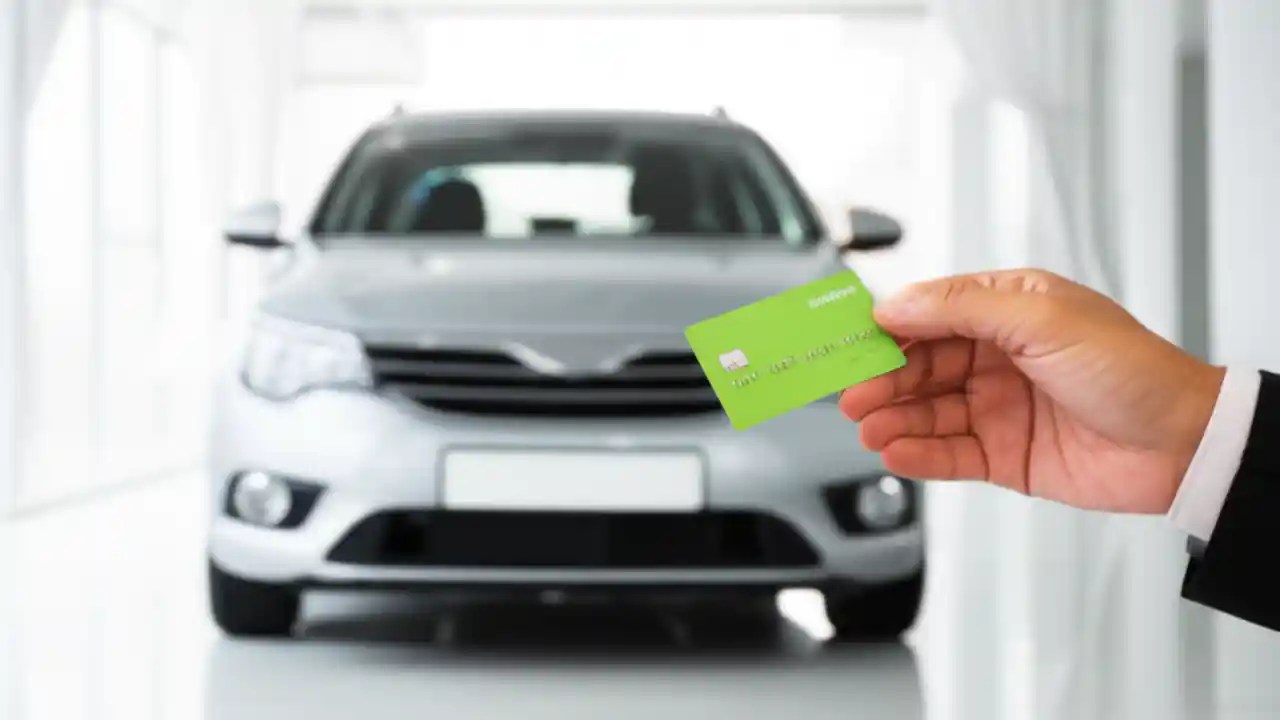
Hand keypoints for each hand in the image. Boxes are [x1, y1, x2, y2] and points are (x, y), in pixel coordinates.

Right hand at [839, 269, 1224, 513]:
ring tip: (869, 428)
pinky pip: (947, 453)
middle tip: (852, 394)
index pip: (930, 313)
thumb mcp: (1041, 318)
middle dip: (882, 379)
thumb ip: (962, 308)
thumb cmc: (1130, 368)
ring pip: (926, 412)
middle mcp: (997, 356)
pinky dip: (918, 454)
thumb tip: (896, 304)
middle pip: (919, 365)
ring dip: (892, 419)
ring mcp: (998, 407)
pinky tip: (895, 451)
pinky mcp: (1003, 454)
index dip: (887, 327)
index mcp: (1007, 310)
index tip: (849, 340)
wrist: (1181, 444)